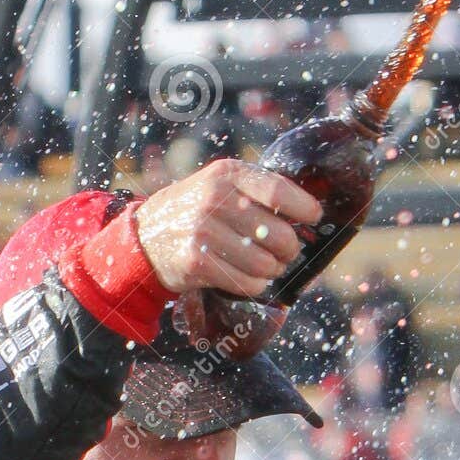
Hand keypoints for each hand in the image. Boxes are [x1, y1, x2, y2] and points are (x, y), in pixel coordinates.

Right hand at [134, 158, 322, 299]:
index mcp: (226, 174)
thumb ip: (256, 190)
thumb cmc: (195, 209)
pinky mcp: (197, 262)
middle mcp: (214, 199)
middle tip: (286, 253)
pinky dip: (255, 285)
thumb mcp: (219, 183)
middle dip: (290, 249)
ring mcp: (203, 231)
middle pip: (278, 234)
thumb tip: (309, 213)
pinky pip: (247, 282)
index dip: (304, 208)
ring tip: (266, 266)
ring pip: (265, 263)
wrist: (145, 235)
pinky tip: (248, 278)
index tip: (314, 218)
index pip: (278, 191)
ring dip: (272, 270)